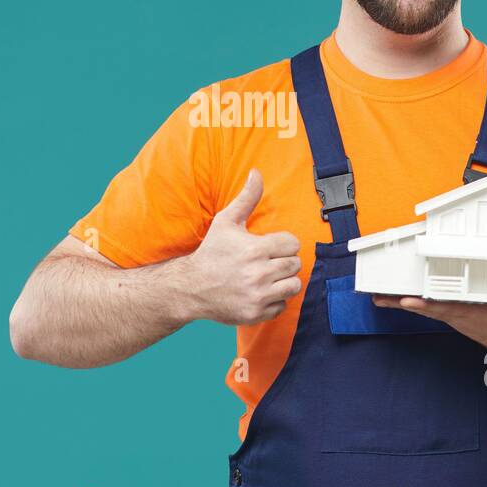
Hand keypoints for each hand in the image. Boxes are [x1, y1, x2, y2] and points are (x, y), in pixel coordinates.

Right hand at [186, 168, 302, 325]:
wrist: (191, 287)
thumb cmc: (212, 252)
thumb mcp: (226, 222)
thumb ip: (246, 197)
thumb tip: (256, 172)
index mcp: (255, 249)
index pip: (293, 244)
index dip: (283, 244)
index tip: (270, 246)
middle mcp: (259, 274)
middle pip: (295, 265)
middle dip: (283, 262)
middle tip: (267, 262)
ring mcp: (258, 296)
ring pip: (293, 286)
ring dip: (284, 282)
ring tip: (268, 277)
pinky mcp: (256, 313)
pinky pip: (282, 306)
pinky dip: (274, 301)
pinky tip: (259, 293)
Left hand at [371, 293, 486, 354]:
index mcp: (475, 315)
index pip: (446, 308)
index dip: (425, 305)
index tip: (406, 302)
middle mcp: (461, 317)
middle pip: (427, 307)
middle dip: (402, 303)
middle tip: (378, 298)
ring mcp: (457, 317)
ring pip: (426, 307)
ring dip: (401, 302)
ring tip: (378, 297)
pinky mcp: (457, 316)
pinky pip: (431, 308)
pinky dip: (414, 303)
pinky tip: (398, 300)